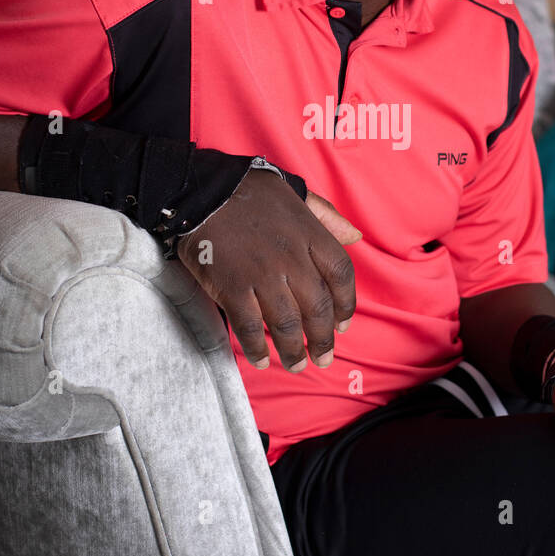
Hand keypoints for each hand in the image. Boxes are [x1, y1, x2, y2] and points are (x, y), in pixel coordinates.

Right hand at [177, 170, 360, 371]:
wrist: (199, 190)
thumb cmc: (248, 190)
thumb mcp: (294, 192)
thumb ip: (326, 216)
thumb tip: (355, 236)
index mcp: (310, 234)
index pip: (340, 275)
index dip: (346, 304)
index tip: (343, 324)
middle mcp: (291, 257)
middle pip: (318, 307)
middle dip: (323, 338)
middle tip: (322, 357)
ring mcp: (262, 274)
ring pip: (286, 323)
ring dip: (293, 350)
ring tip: (297, 365)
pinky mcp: (232, 287)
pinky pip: (250, 327)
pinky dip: (257, 348)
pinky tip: (261, 360)